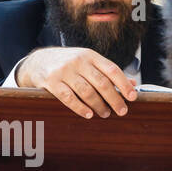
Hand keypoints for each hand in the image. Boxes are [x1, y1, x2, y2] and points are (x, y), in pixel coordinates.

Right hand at [16, 47, 137, 118]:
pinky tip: (88, 114)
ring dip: (99, 105)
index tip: (133, 97)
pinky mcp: (51, 82)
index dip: (124, 84)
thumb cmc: (69, 64)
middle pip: (101, 82)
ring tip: (105, 114)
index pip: (112, 69)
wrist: (38, 61)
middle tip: (122, 111)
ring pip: (86, 91)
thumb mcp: (88, 62)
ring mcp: (64, 71)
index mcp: (90, 55)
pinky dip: (80, 108)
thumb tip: (133, 84)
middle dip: (114, 99)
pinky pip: (68, 98)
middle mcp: (78, 61)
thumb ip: (108, 73)